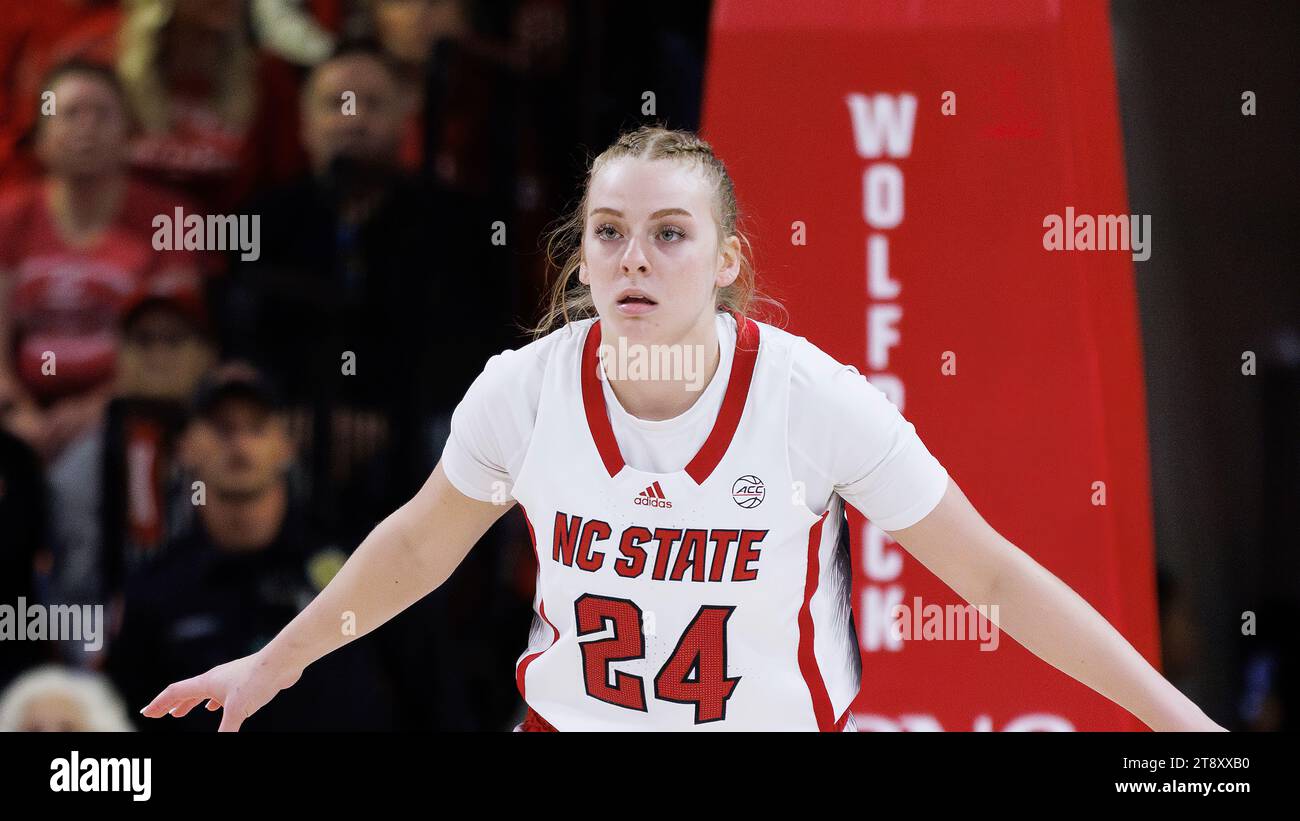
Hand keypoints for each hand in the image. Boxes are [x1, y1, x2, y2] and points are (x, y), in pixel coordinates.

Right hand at [141, 651, 303, 731]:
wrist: (281, 662)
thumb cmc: (256, 681)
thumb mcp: (236, 711)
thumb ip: (225, 731)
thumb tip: (219, 744)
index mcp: (206, 682)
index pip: (175, 692)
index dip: (160, 703)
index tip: (147, 712)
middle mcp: (214, 678)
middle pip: (185, 692)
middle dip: (170, 705)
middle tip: (158, 715)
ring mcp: (228, 679)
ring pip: (202, 692)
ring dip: (188, 703)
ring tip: (179, 713)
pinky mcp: (242, 681)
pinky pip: (219, 693)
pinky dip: (211, 702)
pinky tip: (214, 708)